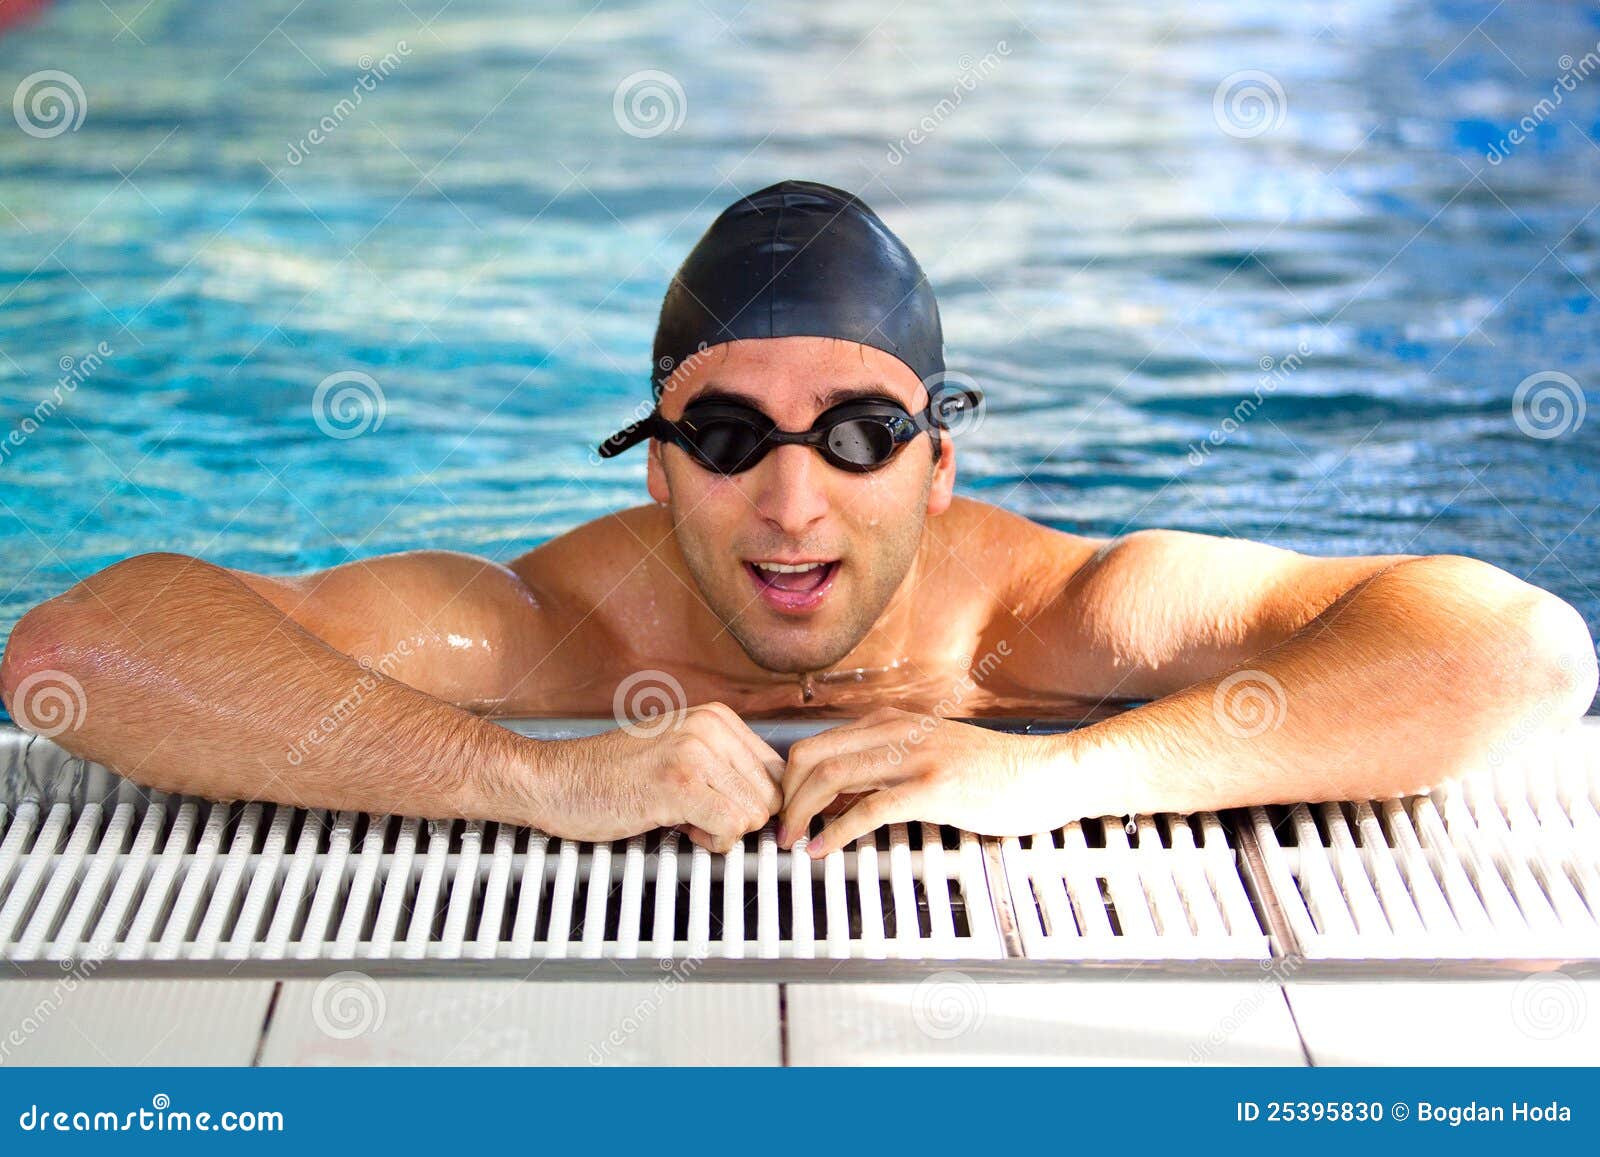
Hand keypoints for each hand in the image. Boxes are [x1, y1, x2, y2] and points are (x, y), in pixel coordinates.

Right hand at [534, 702, 783, 851]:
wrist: (554, 780)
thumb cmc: (610, 775)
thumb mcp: (678, 752)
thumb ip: (724, 767)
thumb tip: (770, 801)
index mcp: (717, 718)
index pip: (777, 773)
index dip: (755, 805)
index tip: (728, 814)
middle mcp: (711, 727)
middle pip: (771, 797)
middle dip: (741, 820)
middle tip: (699, 818)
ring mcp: (696, 752)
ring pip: (755, 814)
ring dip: (724, 832)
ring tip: (685, 820)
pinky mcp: (679, 784)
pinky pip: (731, 828)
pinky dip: (712, 842)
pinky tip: (681, 829)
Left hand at [778, 707, 1066, 855]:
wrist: (1047, 772)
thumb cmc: (993, 771)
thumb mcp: (929, 754)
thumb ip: (885, 767)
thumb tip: (838, 799)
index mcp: (891, 722)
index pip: (817, 742)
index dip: (789, 780)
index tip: (782, 809)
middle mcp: (896, 731)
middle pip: (812, 755)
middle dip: (785, 796)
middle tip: (780, 829)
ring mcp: (915, 757)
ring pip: (832, 776)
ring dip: (802, 813)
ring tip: (792, 842)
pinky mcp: (933, 788)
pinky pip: (870, 808)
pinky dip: (836, 832)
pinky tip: (823, 849)